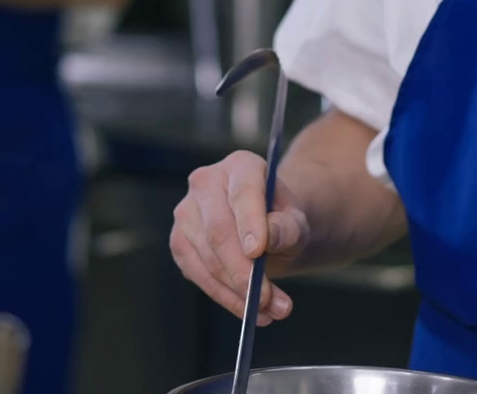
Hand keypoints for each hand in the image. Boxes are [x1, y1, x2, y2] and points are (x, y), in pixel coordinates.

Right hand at [170, 150, 310, 325]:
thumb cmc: (283, 221)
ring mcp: (187, 212)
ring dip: (238, 292)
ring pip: (207, 258)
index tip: (259, 253)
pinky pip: (197, 274)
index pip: (242, 193)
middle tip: (269, 301)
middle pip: (219, 231)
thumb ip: (287, 227)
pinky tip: (248, 309)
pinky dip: (224, 296)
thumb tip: (269, 238)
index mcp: (240, 165)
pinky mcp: (180, 243)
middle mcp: (206, 183)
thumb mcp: (296, 221)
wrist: (268, 229)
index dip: (249, 223)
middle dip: (244, 272)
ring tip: (271, 310)